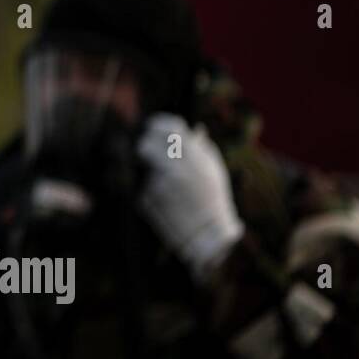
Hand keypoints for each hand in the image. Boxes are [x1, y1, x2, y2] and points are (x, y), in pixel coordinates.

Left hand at [136, 113, 244, 279]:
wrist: (209, 234)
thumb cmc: (213, 200)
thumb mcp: (214, 171)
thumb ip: (203, 148)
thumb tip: (196, 128)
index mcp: (194, 156)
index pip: (168, 127)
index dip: (157, 125)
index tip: (152, 126)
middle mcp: (175, 165)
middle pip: (146, 144)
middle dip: (145, 147)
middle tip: (148, 152)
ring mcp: (159, 181)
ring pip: (145, 167)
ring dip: (152, 172)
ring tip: (169, 187)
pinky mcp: (148, 197)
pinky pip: (145, 186)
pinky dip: (152, 191)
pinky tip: (167, 202)